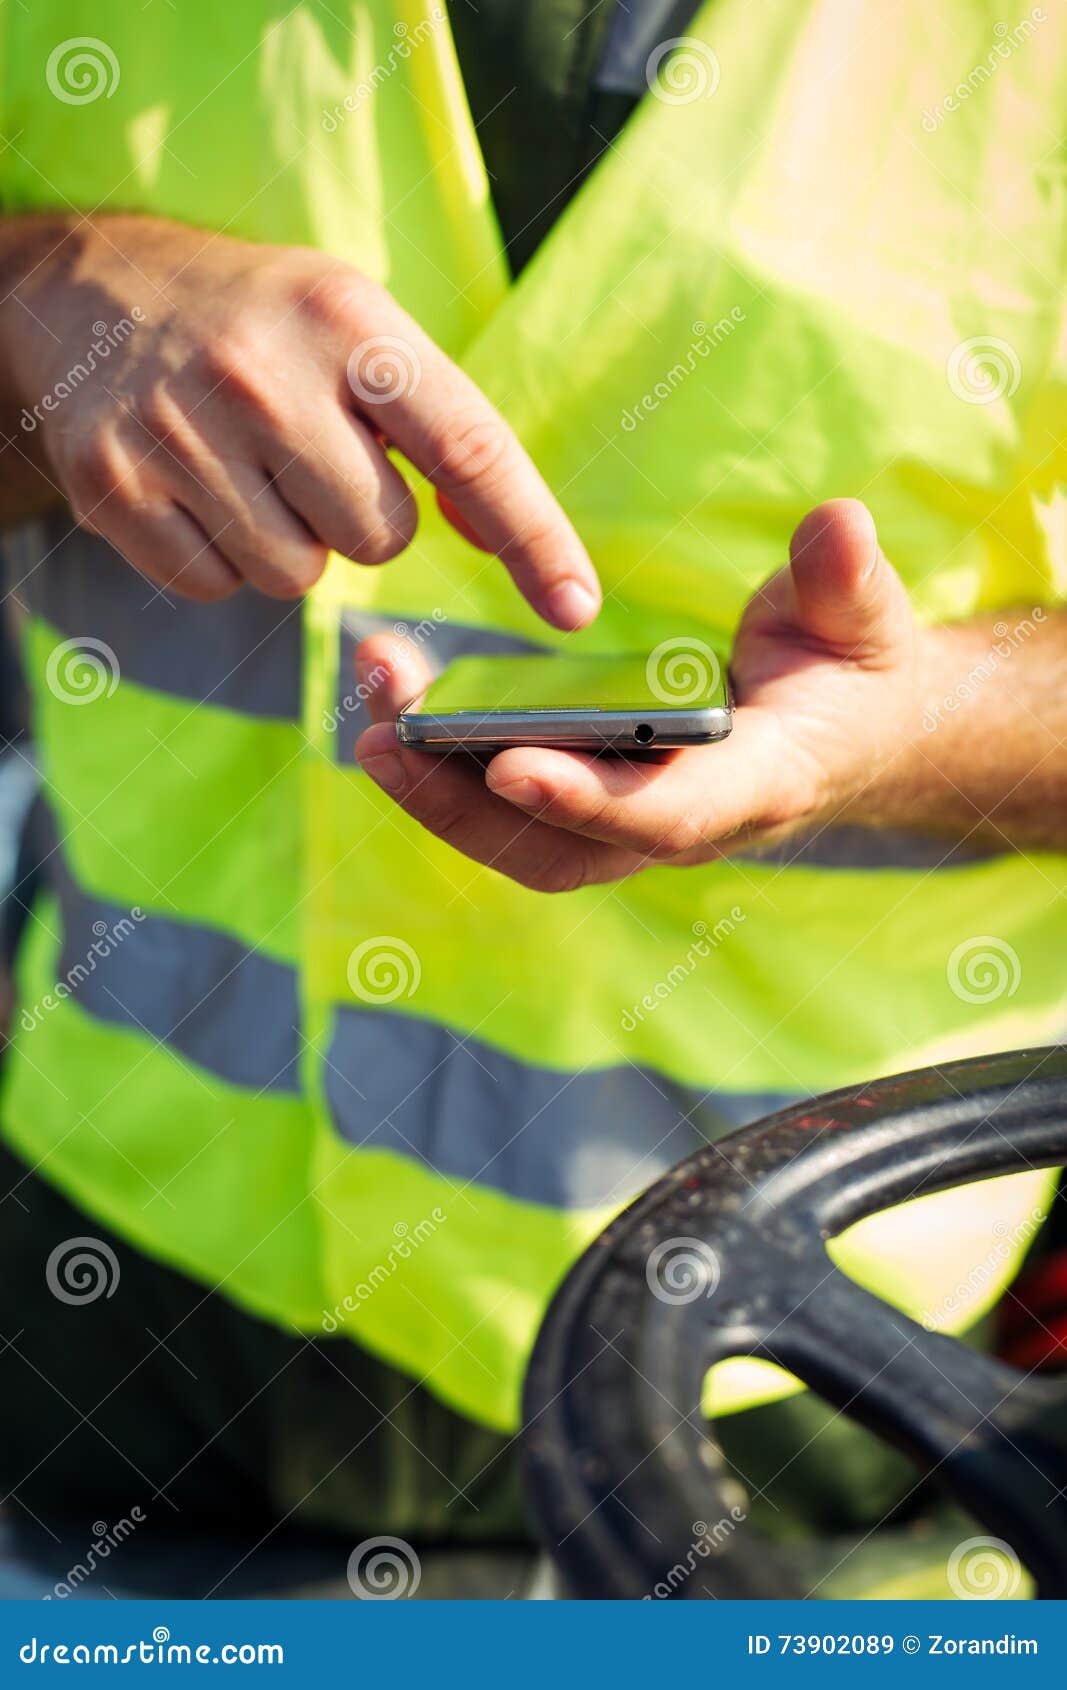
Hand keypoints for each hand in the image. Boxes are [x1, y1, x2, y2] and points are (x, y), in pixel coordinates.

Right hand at [2, 215, 598, 623]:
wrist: (90, 291)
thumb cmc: (261, 321)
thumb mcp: (356, 327)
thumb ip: (437, 425)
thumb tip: (503, 537)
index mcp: (347, 320)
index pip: (467, 448)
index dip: (532, 536)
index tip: (576, 604)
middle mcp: (264, 374)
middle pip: (379, 538)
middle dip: (363, 518)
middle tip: (313, 455)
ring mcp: (180, 434)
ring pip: (299, 577)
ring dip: (292, 542)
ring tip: (250, 466)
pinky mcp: (116, 488)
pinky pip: (219, 586)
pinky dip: (222, 558)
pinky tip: (198, 487)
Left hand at [355, 500, 926, 891]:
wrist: (850, 731)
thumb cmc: (853, 669)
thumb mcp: (864, 616)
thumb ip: (845, 581)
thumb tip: (838, 527)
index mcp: (758, 783)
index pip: (671, 812)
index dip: (590, 798)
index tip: (506, 764)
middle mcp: (686, 826)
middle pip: (563, 849)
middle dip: (466, 803)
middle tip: (384, 738)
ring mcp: (635, 829)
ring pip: (522, 843)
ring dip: (438, 794)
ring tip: (369, 722)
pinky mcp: (598, 810)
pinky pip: (513, 818)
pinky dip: (448, 780)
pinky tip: (396, 720)